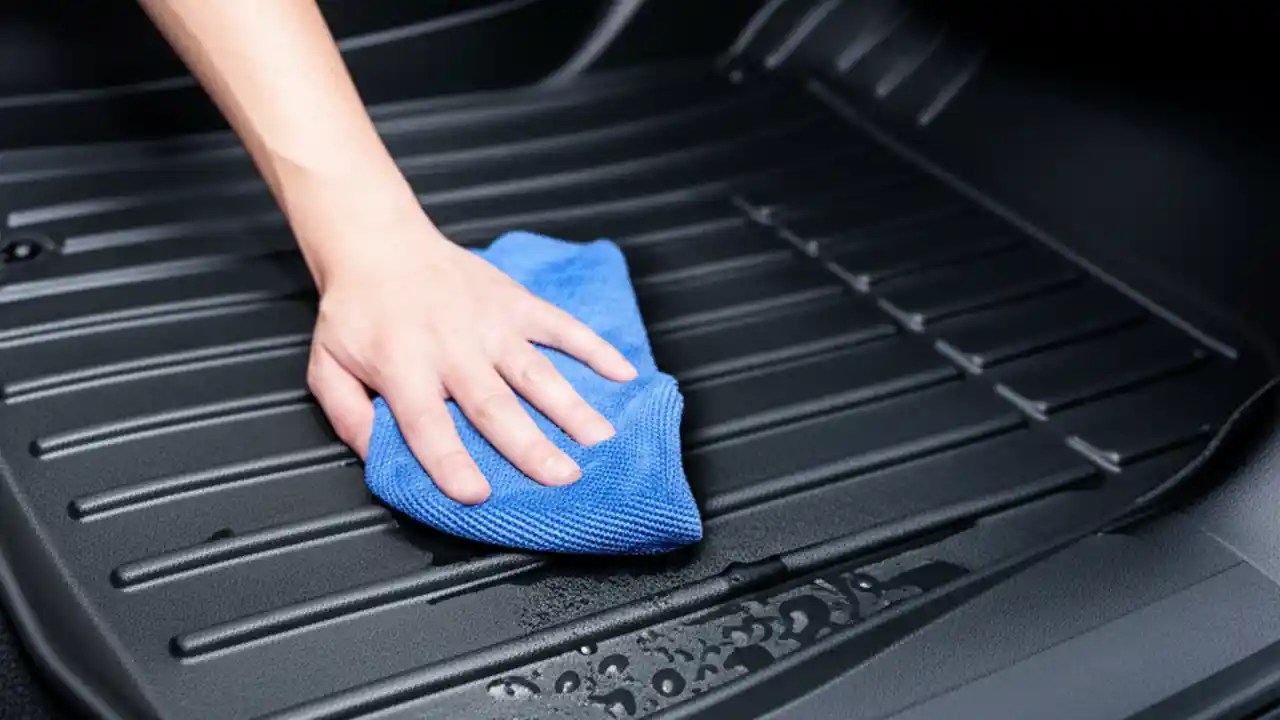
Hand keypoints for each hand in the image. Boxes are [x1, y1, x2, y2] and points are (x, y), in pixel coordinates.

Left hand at [302, 203, 636, 504]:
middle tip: (564, 478)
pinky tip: (624, 373)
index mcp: (402, 366)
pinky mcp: (515, 302)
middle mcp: (451, 347)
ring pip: (535, 370)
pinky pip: (560, 325)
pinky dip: (595, 347)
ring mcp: (489, 323)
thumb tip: (380, 462)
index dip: (450, 461)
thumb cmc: (355, 313)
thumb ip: (350, 418)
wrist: (378, 243)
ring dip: (571, 406)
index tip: (477, 494)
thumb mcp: (326, 367)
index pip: (426, 424)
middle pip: (493, 404)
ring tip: (601, 439)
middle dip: (531, 444)